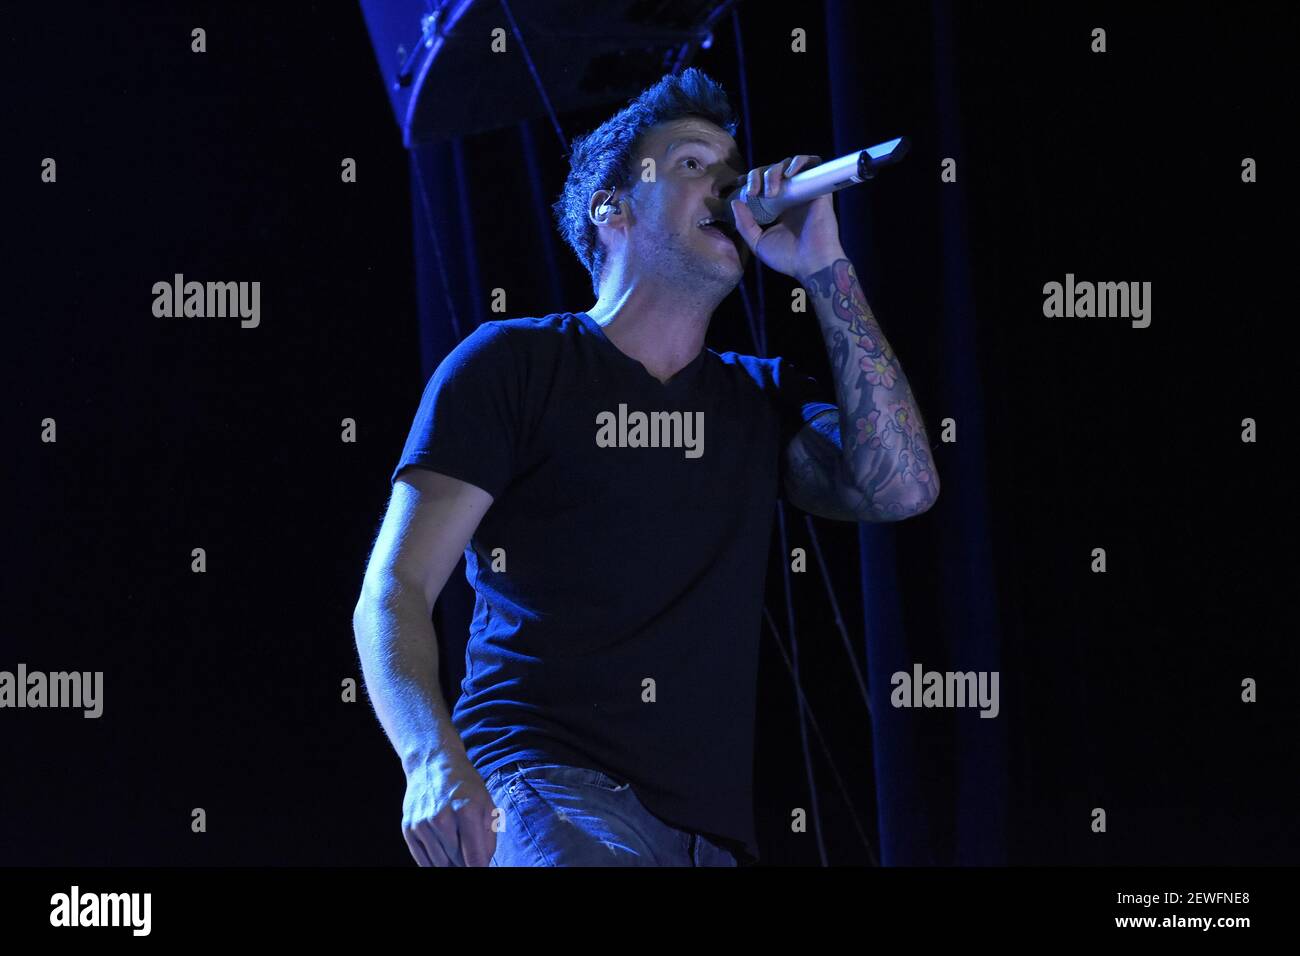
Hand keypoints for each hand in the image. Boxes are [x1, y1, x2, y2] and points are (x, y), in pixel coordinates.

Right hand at [401, 751, 497, 866]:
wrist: (433, 764)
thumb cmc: (465, 786)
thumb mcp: (486, 804)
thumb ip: (488, 837)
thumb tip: (482, 864)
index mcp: (467, 811)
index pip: (474, 858)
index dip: (479, 868)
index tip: (480, 868)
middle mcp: (442, 818)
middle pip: (457, 862)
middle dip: (465, 862)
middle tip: (468, 850)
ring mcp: (423, 824)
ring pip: (440, 864)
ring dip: (450, 862)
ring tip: (455, 845)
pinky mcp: (409, 828)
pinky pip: (423, 860)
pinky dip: (434, 862)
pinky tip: (442, 850)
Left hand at [730, 154, 845, 280]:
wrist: (812, 264)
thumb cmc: (787, 258)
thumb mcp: (757, 242)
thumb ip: (744, 224)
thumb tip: (735, 202)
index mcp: (778, 207)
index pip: (762, 183)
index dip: (751, 179)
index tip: (740, 186)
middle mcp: (791, 196)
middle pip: (772, 171)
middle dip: (758, 175)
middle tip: (753, 192)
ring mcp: (805, 191)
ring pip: (788, 164)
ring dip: (775, 171)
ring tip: (770, 190)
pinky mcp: (819, 188)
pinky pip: (812, 163)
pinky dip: (799, 162)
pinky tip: (788, 174)